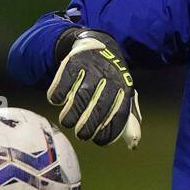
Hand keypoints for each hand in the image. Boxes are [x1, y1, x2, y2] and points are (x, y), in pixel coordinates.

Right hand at [47, 29, 141, 147]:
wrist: (99, 45)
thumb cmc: (111, 79)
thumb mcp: (122, 95)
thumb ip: (127, 118)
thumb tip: (133, 144)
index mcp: (124, 88)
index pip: (119, 113)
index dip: (108, 130)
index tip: (97, 140)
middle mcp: (109, 78)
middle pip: (99, 105)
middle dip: (89, 124)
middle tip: (81, 135)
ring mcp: (92, 68)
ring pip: (81, 94)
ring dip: (72, 112)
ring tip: (67, 122)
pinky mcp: (75, 61)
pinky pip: (65, 79)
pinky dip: (58, 92)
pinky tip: (56, 101)